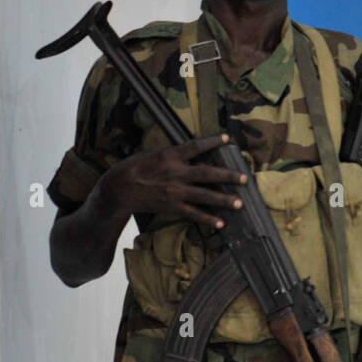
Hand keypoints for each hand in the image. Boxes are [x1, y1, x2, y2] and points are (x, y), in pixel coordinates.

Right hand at [98, 132, 247, 231]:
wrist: (118, 190)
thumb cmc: (132, 169)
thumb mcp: (151, 154)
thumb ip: (171, 155)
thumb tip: (188, 152)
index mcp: (170, 155)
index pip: (196, 146)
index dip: (212, 141)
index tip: (227, 138)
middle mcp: (176, 172)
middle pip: (208, 173)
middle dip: (228, 175)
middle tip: (244, 178)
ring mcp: (175, 191)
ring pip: (205, 195)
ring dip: (224, 200)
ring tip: (239, 203)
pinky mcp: (172, 206)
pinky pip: (194, 214)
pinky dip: (208, 219)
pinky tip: (220, 223)